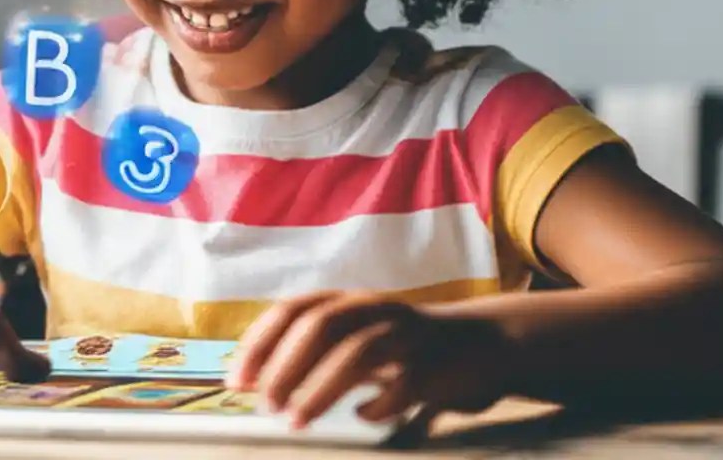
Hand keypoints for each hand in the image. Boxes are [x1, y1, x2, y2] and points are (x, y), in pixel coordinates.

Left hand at [226, 291, 517, 428]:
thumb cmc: (404, 346)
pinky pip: (400, 386)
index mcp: (348, 300)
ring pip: (356, 352)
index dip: (261, 343)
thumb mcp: (355, 337)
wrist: (484, 343)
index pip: (292, 310)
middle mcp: (374, 308)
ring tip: (296, 421)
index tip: (239, 381)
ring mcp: (407, 333)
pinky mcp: (437, 364)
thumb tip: (257, 377)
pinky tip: (365, 415)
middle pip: (319, 326)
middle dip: (285, 366)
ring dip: (320, 390)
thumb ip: (313, 351)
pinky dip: (376, 405)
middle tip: (266, 403)